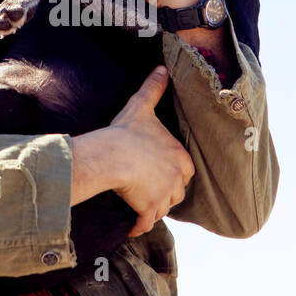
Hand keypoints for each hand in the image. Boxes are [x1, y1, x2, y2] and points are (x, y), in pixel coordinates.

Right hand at [105, 65, 194, 235]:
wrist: (110, 155)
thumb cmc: (126, 131)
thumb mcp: (142, 106)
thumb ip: (154, 88)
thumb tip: (162, 67)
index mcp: (180, 158)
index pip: (185, 172)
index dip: (174, 175)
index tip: (161, 175)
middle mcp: (176, 180)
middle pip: (176, 194)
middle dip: (165, 195)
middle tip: (151, 193)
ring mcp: (163, 197)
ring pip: (162, 210)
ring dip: (153, 210)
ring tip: (142, 208)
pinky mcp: (147, 210)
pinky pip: (146, 223)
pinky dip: (140, 226)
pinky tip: (133, 227)